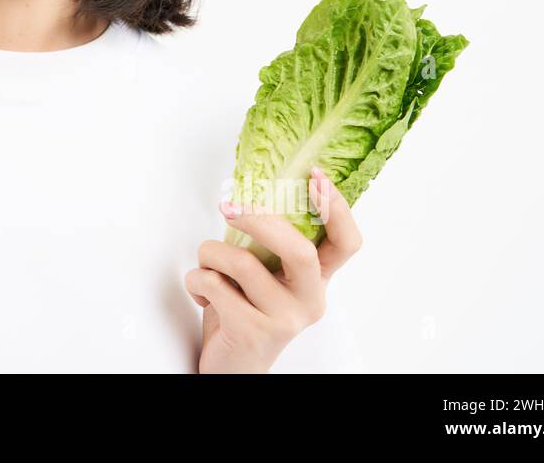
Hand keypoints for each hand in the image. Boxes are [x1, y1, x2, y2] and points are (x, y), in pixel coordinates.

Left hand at [185, 167, 362, 372]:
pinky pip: (214, 284)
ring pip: (242, 263)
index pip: (347, 244)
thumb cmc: (241, 312)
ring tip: (204, 264)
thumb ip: (266, 245)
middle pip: (298, 249)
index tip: (316, 176)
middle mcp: (310, 301)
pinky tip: (201, 293)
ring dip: (209, 253)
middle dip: (258, 220)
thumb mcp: (261, 276)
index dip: (337, 208)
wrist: (230, 367)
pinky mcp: (255, 332)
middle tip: (228, 206)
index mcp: (317, 281)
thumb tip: (249, 192)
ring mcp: (285, 320)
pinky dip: (196, 280)